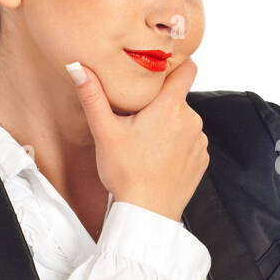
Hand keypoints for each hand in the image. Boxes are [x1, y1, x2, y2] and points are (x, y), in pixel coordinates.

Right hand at [66, 58, 209, 221]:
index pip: (187, 69)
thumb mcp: (105, 133)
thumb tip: (77, 67)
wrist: (148, 213)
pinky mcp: (202, 160)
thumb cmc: (126, 173)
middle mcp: (192, 120)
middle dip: (160, 105)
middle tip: (137, 122)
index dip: (175, 65)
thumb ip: (93, 96)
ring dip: (169, 126)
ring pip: (183, 121)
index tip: (159, 72)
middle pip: (178, 98)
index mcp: (170, 107)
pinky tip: (159, 159)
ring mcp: (199, 141)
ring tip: (147, 144)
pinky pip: (190, 142)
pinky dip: (177, 146)